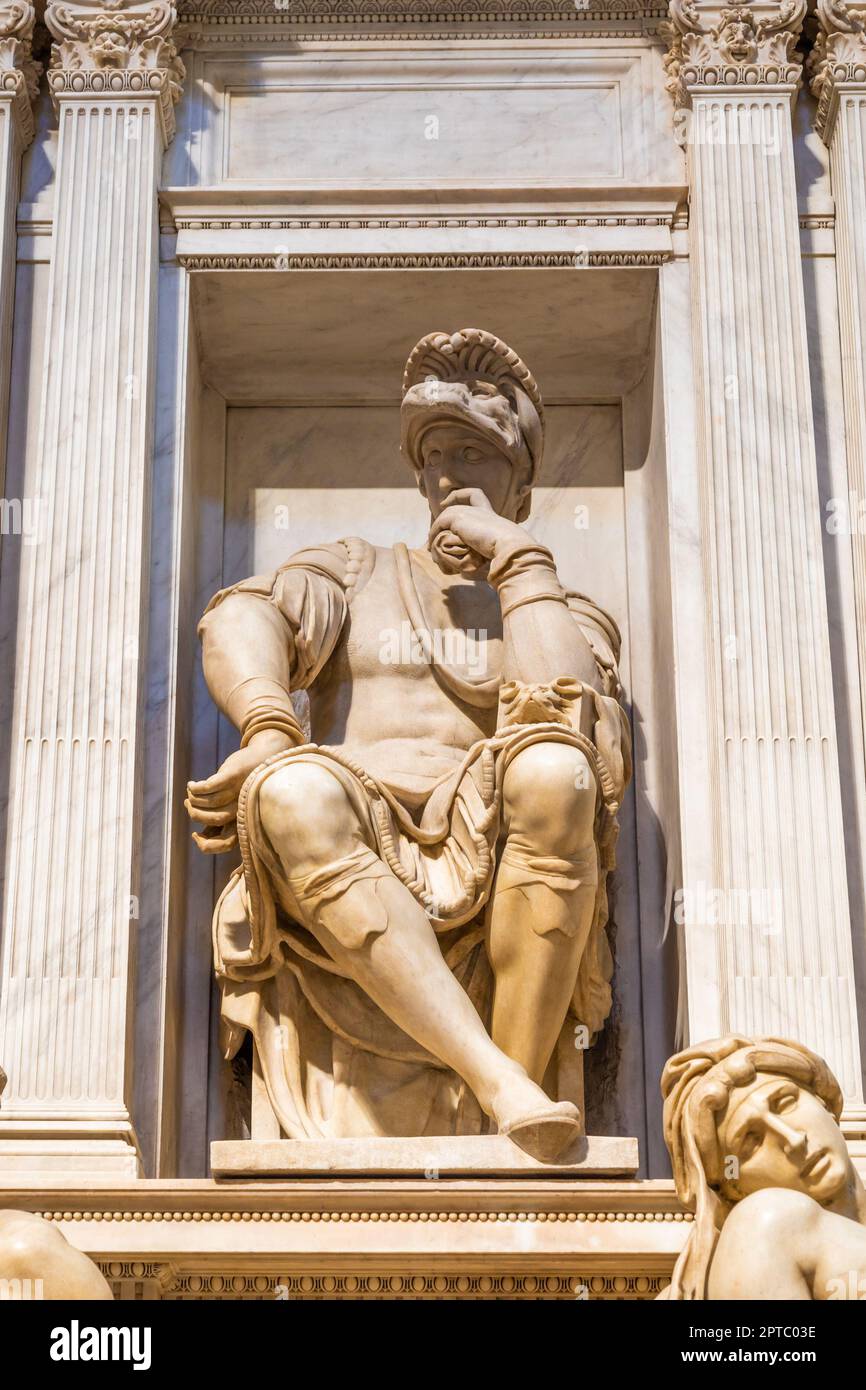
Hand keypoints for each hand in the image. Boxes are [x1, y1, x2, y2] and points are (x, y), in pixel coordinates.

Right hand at [185, 728, 294, 852]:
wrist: (265, 755)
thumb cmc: (246, 784)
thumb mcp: (235, 805)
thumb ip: (222, 821)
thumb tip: (201, 836)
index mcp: (245, 820)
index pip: (226, 844)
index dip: (206, 844)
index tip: (195, 834)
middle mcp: (244, 808)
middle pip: (213, 820)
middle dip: (195, 814)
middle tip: (189, 804)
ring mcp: (239, 792)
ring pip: (208, 803)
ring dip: (193, 799)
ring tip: (191, 793)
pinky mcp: (233, 776)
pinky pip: (207, 787)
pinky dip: (195, 788)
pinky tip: (191, 785)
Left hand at [428, 488, 527, 574]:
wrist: (509, 545)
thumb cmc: (507, 552)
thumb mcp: (496, 549)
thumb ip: (485, 549)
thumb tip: (474, 564)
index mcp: (490, 515)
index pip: (476, 495)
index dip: (459, 495)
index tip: (445, 502)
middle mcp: (479, 509)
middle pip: (455, 506)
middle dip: (443, 517)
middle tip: (434, 534)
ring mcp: (469, 511)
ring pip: (445, 516)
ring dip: (436, 531)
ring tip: (431, 546)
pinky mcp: (458, 518)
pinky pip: (439, 525)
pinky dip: (433, 535)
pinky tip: (432, 547)